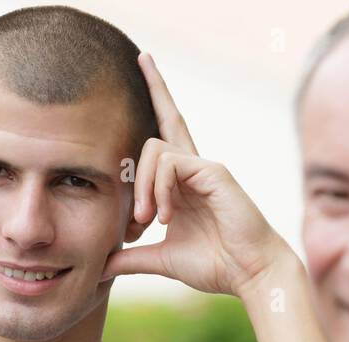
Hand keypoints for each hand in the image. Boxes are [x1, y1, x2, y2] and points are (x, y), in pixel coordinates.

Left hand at [102, 52, 292, 297]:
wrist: (249, 275)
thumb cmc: (214, 265)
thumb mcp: (162, 259)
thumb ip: (131, 257)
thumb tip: (99, 267)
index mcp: (182, 181)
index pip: (162, 134)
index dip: (156, 95)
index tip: (144, 60)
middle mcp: (193, 166)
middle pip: (167, 115)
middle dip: (153, 92)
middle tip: (138, 162)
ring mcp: (204, 166)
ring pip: (155, 149)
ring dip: (143, 188)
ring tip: (148, 221)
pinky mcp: (213, 172)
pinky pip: (171, 163)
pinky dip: (160, 190)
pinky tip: (167, 217)